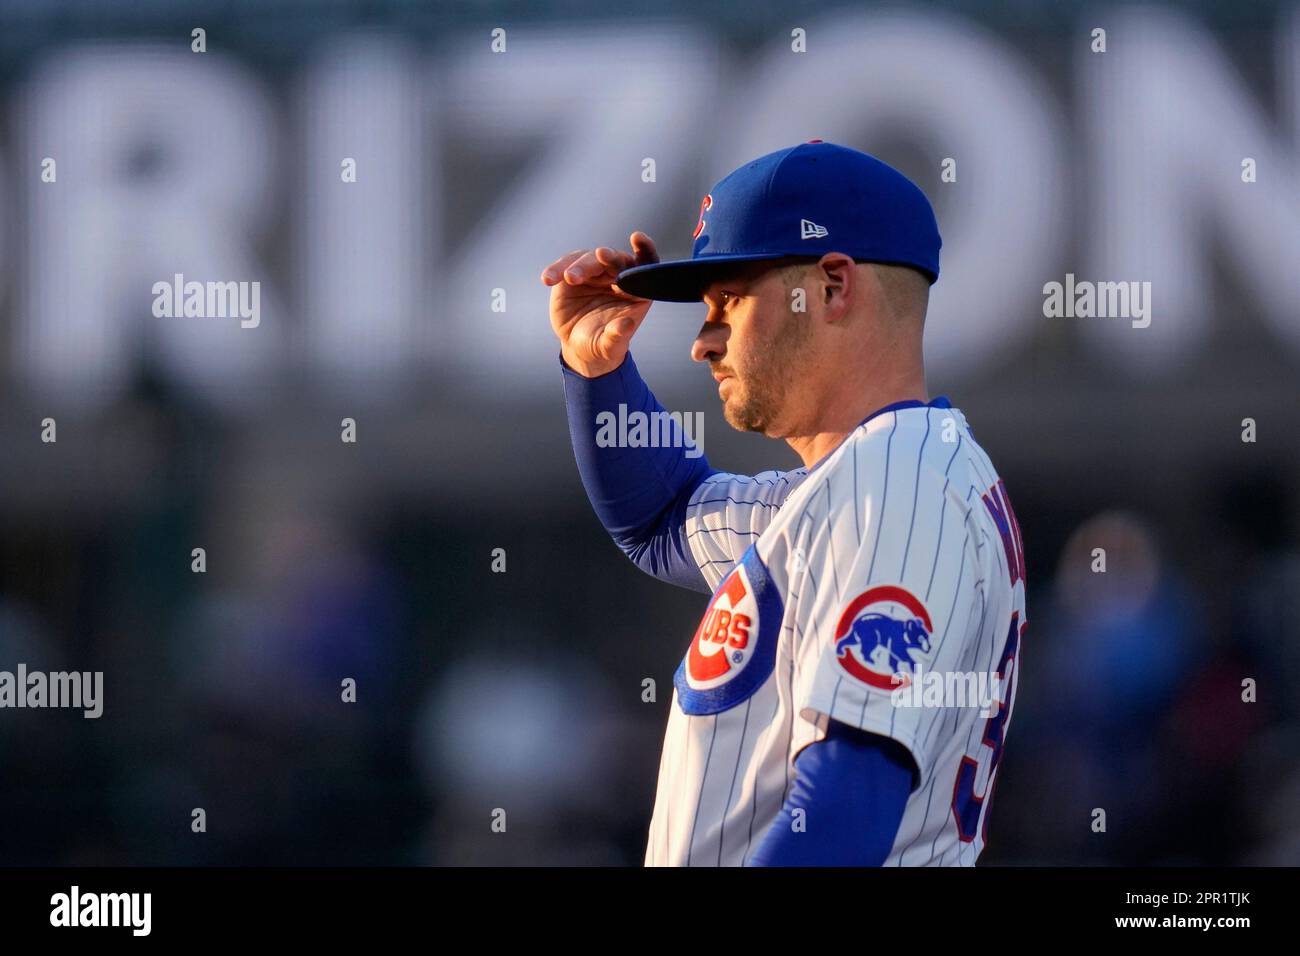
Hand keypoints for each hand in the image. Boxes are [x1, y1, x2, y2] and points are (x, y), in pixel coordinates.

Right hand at [541, 231, 659, 376]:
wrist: (579, 346)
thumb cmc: (602, 345)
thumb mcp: (610, 346)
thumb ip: (618, 336)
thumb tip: (626, 324)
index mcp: (635, 289)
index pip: (645, 263)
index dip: (644, 249)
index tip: (637, 238)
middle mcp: (617, 276)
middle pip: (614, 259)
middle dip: (608, 256)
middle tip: (601, 254)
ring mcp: (594, 272)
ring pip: (588, 259)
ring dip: (580, 266)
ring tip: (569, 279)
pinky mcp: (572, 272)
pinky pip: (565, 265)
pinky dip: (556, 270)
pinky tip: (548, 279)